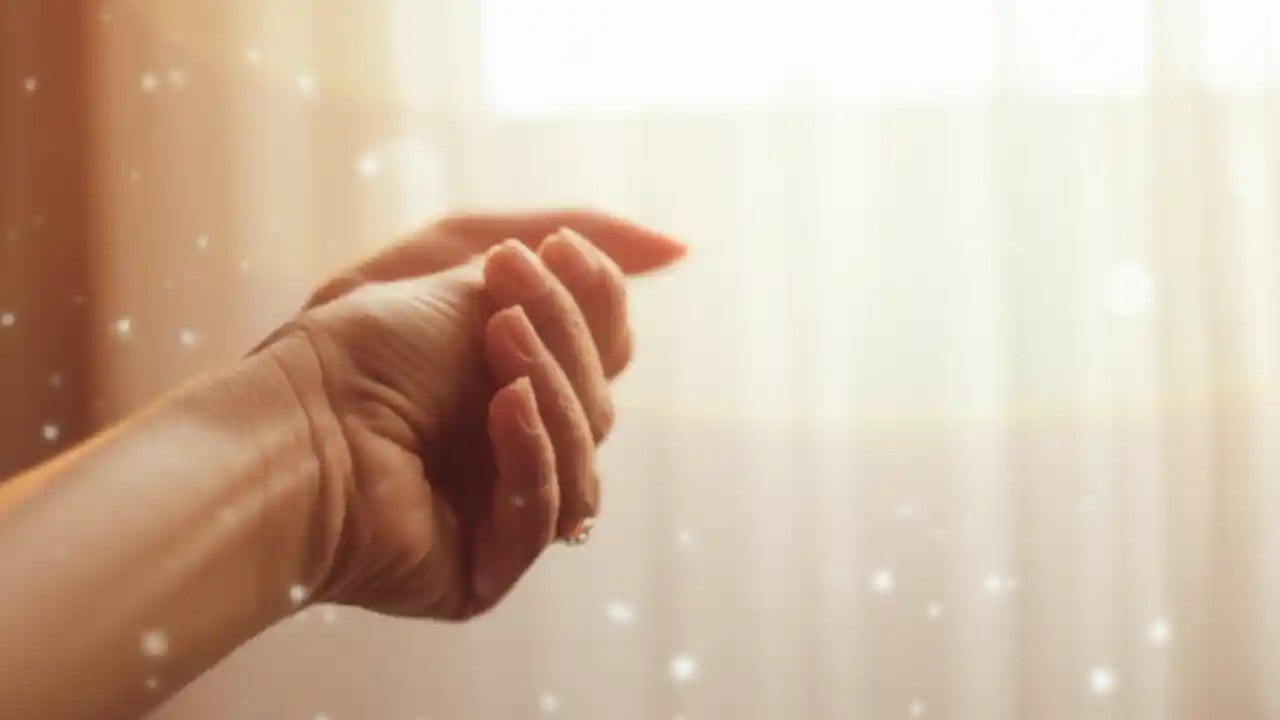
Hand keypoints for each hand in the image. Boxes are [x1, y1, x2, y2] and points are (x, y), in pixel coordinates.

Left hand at [259, 211, 684, 618]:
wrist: (294, 427)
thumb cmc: (363, 347)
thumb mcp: (464, 268)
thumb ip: (567, 251)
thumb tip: (678, 246)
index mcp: (513, 383)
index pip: (605, 349)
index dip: (598, 302)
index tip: (563, 251)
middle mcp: (513, 447)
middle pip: (601, 397)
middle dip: (564, 336)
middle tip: (505, 292)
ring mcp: (502, 510)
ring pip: (585, 455)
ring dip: (552, 392)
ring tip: (499, 342)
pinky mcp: (487, 565)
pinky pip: (545, 513)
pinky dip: (532, 454)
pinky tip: (503, 408)